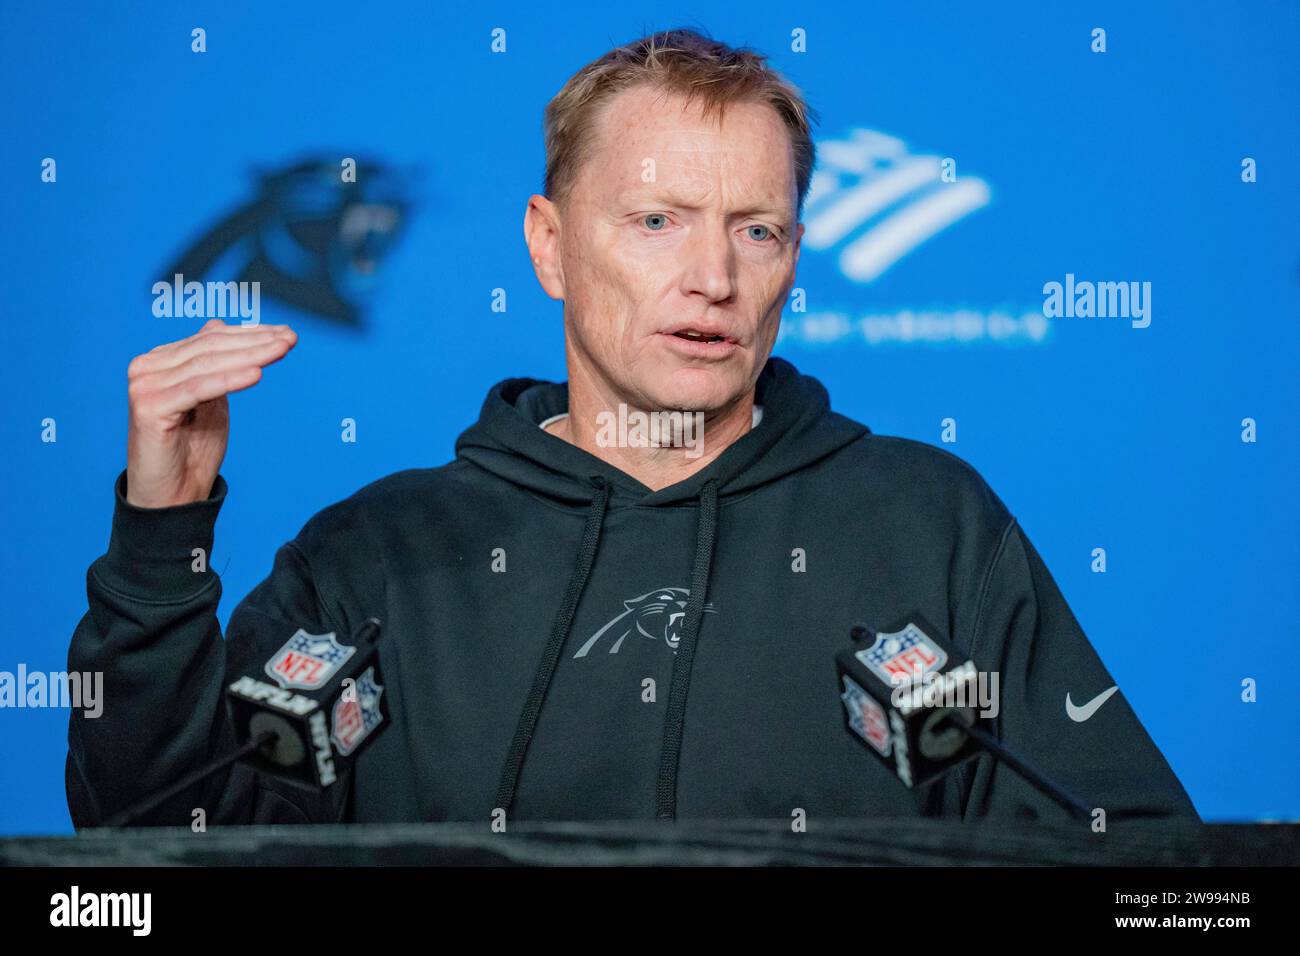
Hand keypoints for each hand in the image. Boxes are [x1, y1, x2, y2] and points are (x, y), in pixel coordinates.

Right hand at [124, 319, 296, 507]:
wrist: (173, 497)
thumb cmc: (192, 450)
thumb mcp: (210, 401)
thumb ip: (214, 366)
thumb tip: (219, 325)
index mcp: (160, 362)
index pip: (211, 339)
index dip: (250, 334)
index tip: (285, 333)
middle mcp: (147, 368)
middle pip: (210, 348)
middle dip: (254, 342)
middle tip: (290, 338)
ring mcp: (145, 387)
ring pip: (207, 365)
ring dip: (250, 355)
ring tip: (281, 350)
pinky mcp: (149, 408)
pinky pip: (198, 389)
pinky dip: (229, 380)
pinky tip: (257, 374)